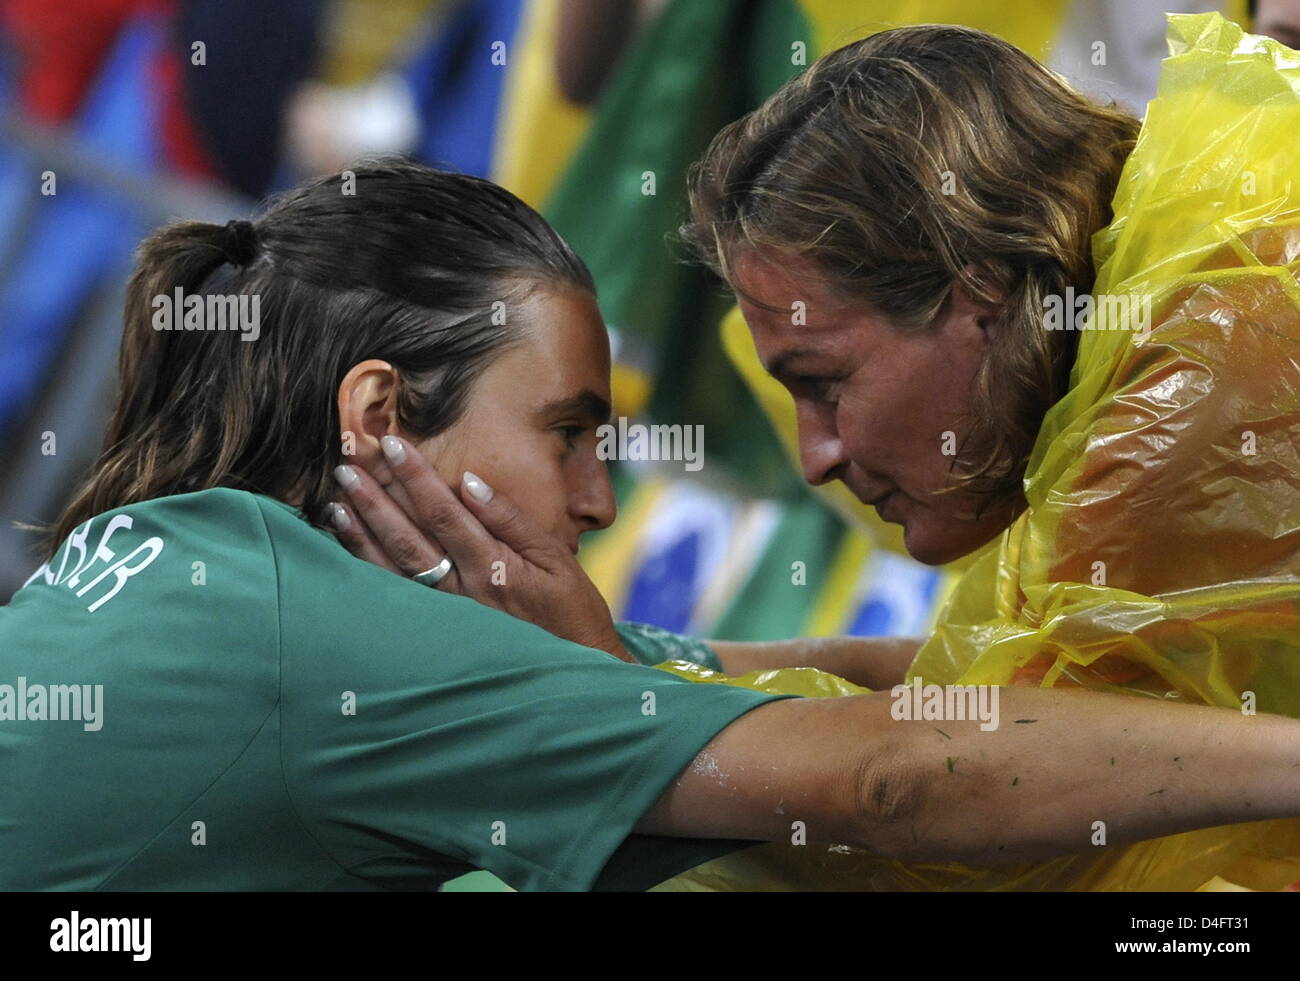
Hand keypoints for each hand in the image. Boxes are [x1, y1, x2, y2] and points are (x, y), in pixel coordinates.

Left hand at [329, 436, 633, 661]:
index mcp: (494, 567)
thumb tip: (470, 483)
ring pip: (395, 570)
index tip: (393, 446)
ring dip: (364, 534)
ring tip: (337, 502)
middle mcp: (463, 592)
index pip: (445, 513)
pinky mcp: (440, 634)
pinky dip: (369, 572)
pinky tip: (350, 551)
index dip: (416, 478)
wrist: (571, 677)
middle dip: (376, 500)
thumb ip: (511, 521)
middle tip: (348, 466)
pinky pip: (395, 599)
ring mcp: (448, 616)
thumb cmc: (571, 613)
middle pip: (410, 538)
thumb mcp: (557, 559)